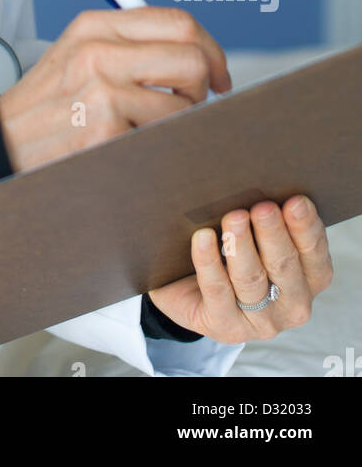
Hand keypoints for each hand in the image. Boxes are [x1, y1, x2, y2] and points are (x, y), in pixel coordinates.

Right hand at [0, 7, 231, 172]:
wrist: (1, 142)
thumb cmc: (48, 103)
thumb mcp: (78, 52)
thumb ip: (129, 43)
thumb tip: (194, 50)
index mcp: (95, 26)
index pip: (178, 22)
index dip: (210, 49)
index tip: (217, 72)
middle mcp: (98, 52)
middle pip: (191, 58)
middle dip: (204, 85)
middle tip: (190, 102)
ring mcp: (101, 91)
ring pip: (183, 103)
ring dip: (179, 121)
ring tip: (150, 126)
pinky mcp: (104, 130)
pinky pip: (162, 136)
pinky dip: (157, 143)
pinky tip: (130, 143)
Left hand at [147, 196, 332, 341]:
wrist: (193, 290)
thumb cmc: (233, 253)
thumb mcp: (258, 237)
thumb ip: (268, 217)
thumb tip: (261, 181)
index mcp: (309, 280)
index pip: (315, 255)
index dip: (306, 228)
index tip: (294, 201)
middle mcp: (292, 304)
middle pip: (285, 266)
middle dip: (273, 234)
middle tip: (262, 207)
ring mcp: (260, 321)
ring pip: (251, 280)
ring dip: (241, 247)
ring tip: (233, 218)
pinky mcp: (225, 327)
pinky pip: (217, 291)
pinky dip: (209, 262)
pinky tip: (203, 238)